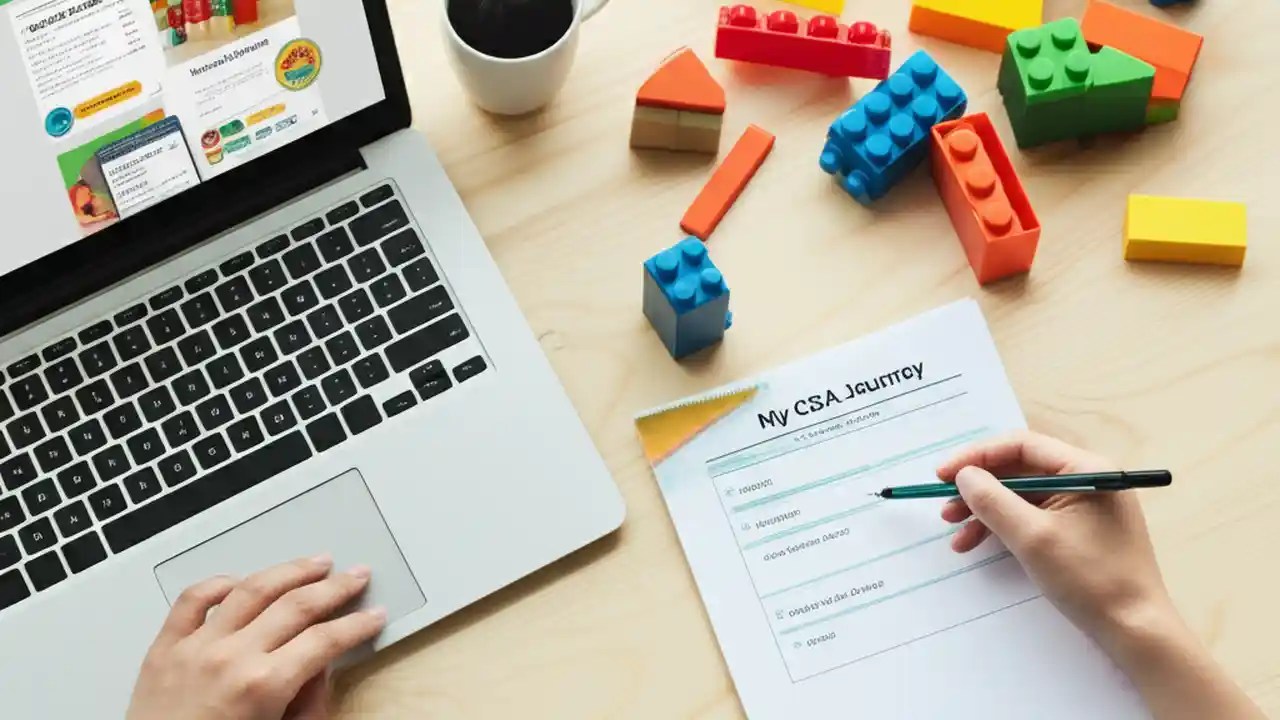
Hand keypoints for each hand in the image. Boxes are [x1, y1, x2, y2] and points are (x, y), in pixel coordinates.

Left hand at [127, 556, 386, 719]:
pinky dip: (219, 582)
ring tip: (314, 563)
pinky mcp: (165, 647)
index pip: (325, 640)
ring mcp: (195, 647)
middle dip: (336, 587)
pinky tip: (241, 580)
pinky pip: (193, 598)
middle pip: (297, 605)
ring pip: (251, 588)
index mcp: (263, 687)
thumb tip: (321, 667)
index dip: (357, 625)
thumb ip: (307, 703)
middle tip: (356, 576)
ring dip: (290, 570)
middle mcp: (231, 658)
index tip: (372, 616)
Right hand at [935, 431, 1173, 645]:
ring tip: (955, 533)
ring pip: (1021, 496)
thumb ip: (993, 501)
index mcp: (1086, 469)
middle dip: (978, 488)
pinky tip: (976, 544)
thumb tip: (964, 475)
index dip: (977, 457)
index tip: (943, 474)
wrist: (1135, 630)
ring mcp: (1083, 506)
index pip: (1021, 446)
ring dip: (985, 511)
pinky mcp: (1078, 531)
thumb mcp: (1032, 537)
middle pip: (1019, 470)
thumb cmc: (1091, 579)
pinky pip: (1032, 517)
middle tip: (944, 507)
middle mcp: (1087, 480)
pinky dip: (1003, 528)